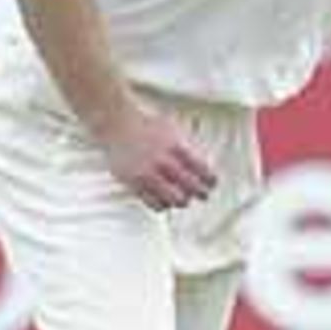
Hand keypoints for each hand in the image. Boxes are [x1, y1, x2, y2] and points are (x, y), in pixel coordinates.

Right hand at [98, 104, 217, 210]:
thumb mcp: (173, 131)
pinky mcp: (134, 184)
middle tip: (203, 195)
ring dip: (182, 200)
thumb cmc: (146, 127)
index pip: (202, 170)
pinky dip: (163, 205)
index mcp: (175, 146)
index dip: (210, 180)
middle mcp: (163, 161)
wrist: (118, 125)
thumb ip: (188, 149)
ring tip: (182, 198)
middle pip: (191, 187)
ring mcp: (148, 174)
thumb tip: (204, 170)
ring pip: (175, 199)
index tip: (212, 184)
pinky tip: (165, 200)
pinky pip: (155, 204)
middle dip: (201, 193)